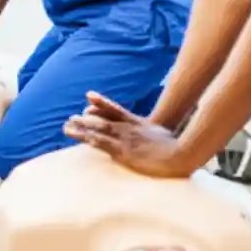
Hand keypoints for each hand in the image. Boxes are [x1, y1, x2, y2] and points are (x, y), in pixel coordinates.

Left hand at [63, 92, 196, 178]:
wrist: (183, 154)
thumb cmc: (179, 148)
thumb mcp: (165, 136)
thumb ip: (156, 134)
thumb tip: (155, 136)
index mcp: (139, 123)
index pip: (116, 109)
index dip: (101, 103)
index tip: (88, 96)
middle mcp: (130, 128)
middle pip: (103, 119)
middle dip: (85, 119)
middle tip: (70, 117)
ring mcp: (127, 139)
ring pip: (99, 130)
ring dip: (82, 129)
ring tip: (67, 127)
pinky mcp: (126, 152)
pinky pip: (105, 145)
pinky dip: (92, 140)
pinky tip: (83, 139)